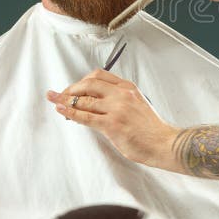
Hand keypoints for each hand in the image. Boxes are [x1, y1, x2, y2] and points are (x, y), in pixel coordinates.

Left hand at [46, 70, 180, 171]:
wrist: (163, 143)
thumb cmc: (151, 128)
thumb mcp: (137, 104)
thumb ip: (119, 99)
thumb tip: (95, 102)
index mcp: (128, 87)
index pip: (99, 75)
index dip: (82, 80)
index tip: (74, 88)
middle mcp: (122, 94)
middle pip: (88, 84)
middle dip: (71, 89)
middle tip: (61, 96)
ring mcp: (117, 109)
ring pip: (84, 100)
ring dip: (65, 100)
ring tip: (55, 102)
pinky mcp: (112, 124)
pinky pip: (85, 116)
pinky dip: (70, 113)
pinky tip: (62, 111)